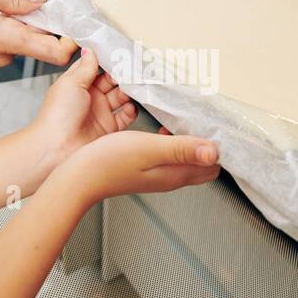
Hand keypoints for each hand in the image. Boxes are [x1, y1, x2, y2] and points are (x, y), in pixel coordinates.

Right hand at [0, 0, 76, 65]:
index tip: (78, 22)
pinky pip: (6, 37)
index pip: (55, 52)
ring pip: (23, 37)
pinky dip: (10, 22)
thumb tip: (41, 0)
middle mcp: (1, 53)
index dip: (72, 39)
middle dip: (50, 21)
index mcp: (4, 38)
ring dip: (27, 18)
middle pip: (41, 42)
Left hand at [26, 49, 137, 172]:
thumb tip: (90, 50)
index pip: (97, 68)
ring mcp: (100, 113)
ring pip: (121, 97)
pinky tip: (131, 105)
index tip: (122, 54)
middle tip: (134, 69)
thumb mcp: (71, 83)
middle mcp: (90, 98)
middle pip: (112, 81)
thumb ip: (86, 67)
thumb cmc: (57, 116)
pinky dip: (132, 109)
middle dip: (123, 75)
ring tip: (134, 86)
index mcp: (77, 84)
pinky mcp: (109, 129)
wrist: (56, 148)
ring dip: (129, 91)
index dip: (109, 61)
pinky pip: (126, 116)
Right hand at [50, 128, 219, 207]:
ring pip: (185, 157)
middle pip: (202, 162)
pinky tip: (161, 128)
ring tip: (185, 120)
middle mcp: (169, 176)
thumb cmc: (109, 163)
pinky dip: (172, 141)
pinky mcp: (145, 168)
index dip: (218, 146)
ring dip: (189, 140)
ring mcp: (157, 174)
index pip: (213, 166)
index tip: (217, 127)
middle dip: (207, 142)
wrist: (79, 177)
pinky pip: (168, 154)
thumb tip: (214, 152)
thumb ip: (182, 149)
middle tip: (205, 120)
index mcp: (175, 173)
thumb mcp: (150, 149)